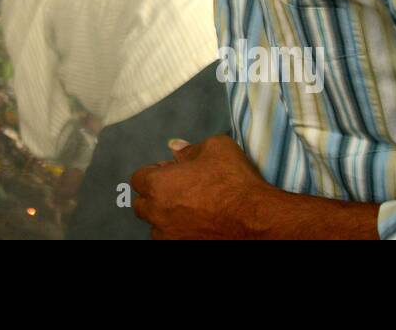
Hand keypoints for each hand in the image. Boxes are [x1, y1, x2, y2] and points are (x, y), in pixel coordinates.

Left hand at [130, 134, 273, 238]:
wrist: (257, 218)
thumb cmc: (235, 181)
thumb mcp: (214, 148)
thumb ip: (189, 148)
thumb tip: (175, 147)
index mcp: (158, 185)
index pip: (138, 178)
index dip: (154, 172)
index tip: (170, 171)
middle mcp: (158, 213)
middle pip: (141, 205)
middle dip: (154, 195)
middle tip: (177, 189)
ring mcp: (171, 235)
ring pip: (156, 226)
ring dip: (165, 217)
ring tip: (187, 209)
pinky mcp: (184, 247)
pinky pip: (171, 240)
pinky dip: (178, 232)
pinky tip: (196, 223)